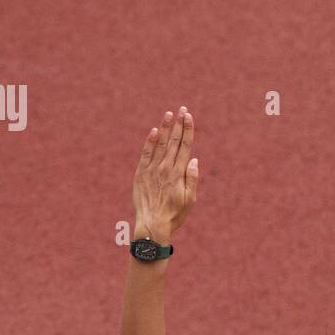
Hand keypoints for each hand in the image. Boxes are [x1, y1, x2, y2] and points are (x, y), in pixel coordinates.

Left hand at [132, 107, 198, 243]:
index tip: (189, 117)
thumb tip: (194, 160)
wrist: (152, 224)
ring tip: (169, 115)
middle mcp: (165, 168)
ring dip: (165, 128)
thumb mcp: (189, 201)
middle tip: (182, 110)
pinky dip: (150, 142)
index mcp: (178, 174)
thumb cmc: (174, 215)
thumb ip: (192, 179)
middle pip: (174, 142)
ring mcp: (152, 169)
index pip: (184, 147)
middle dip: (179, 125)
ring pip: (160, 144)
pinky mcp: (141, 173)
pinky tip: (155, 132)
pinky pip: (146, 153)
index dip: (187, 131)